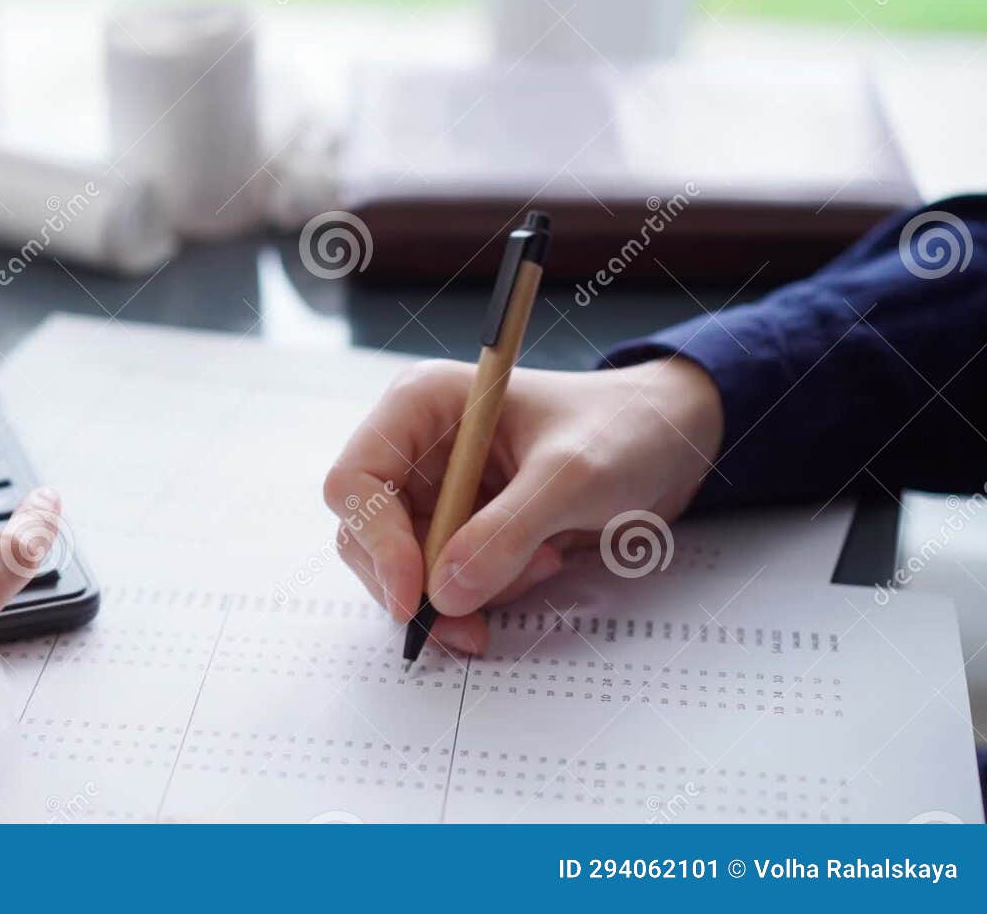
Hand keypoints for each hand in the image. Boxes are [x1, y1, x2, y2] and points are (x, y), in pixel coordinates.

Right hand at [323, 356, 722, 654]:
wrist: (672, 443)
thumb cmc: (626, 430)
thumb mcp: (572, 477)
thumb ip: (505, 532)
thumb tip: (444, 592)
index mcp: (421, 406)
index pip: (355, 481)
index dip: (374, 541)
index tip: (415, 595)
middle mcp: (416, 449)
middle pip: (368, 536)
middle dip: (420, 582)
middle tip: (470, 620)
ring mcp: (437, 492)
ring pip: (407, 570)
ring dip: (465, 590)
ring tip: (540, 562)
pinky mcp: (461, 529)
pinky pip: (446, 582)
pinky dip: (487, 593)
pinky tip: (541, 563)